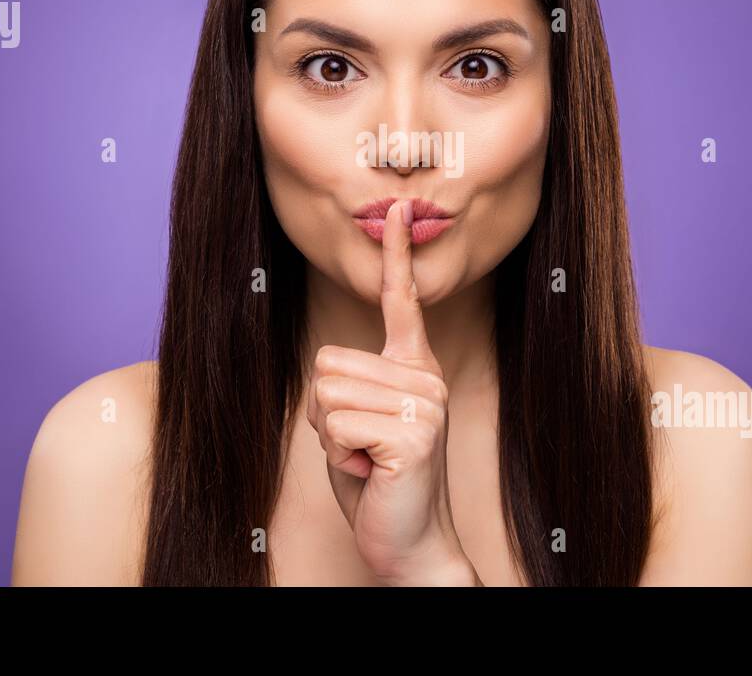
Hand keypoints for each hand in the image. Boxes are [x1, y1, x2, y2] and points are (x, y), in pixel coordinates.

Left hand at [305, 198, 479, 585]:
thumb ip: (351, 387)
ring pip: (326, 393)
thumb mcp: (358, 423)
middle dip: (327, 413)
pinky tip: (374, 472)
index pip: (402, 301)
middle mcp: (425, 377)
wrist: (411, 543)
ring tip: (368, 458)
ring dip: (332, 436)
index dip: (398, 255)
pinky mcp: (414, 433)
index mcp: (414, 368)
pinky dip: (340, 456)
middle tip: (363, 446)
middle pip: (326, 361)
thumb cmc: (378, 482)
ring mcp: (425, 403)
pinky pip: (336, 425)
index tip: (399, 208)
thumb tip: (328, 369)